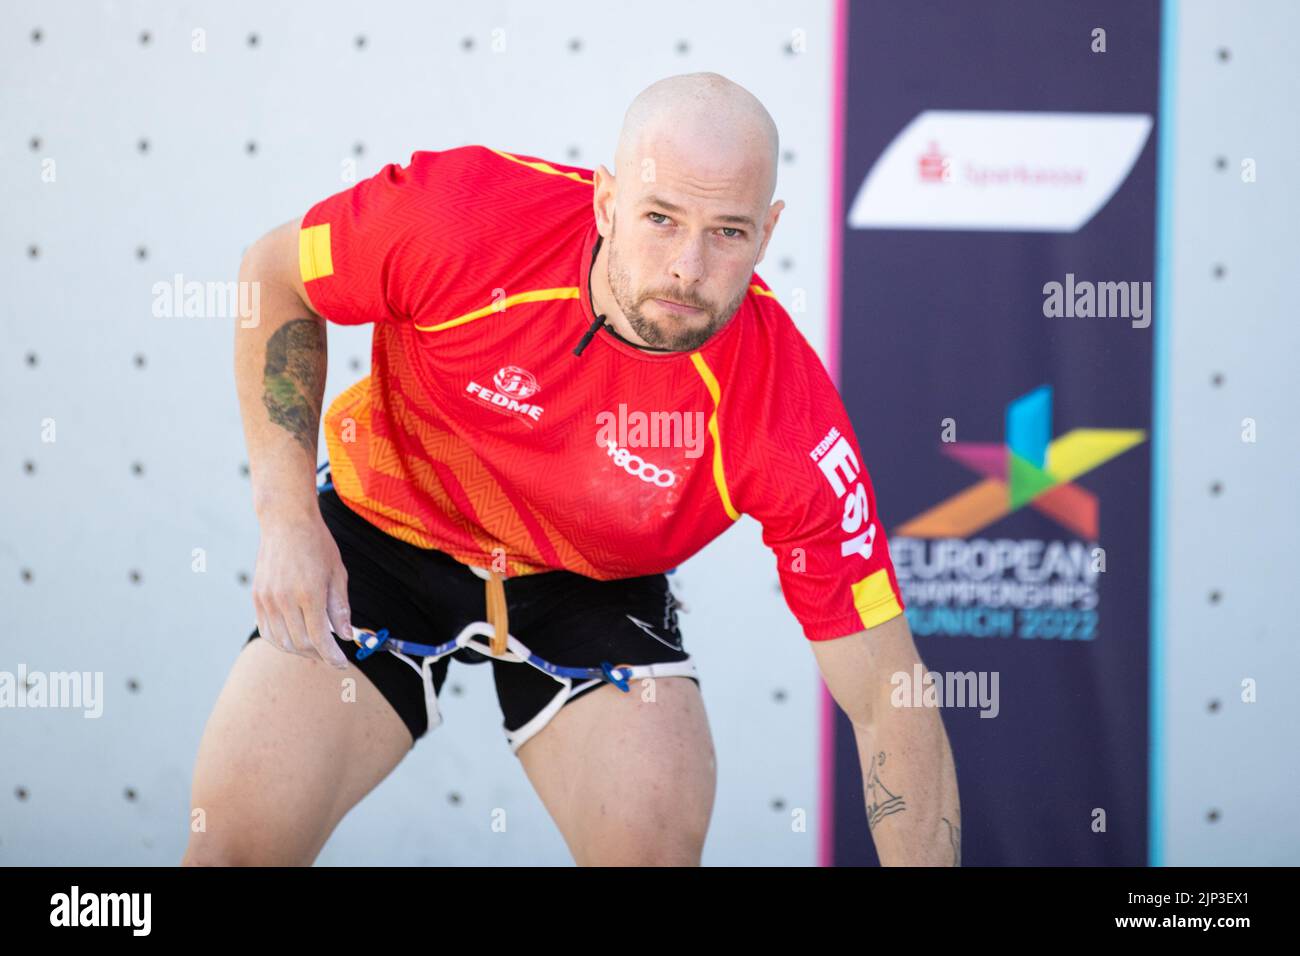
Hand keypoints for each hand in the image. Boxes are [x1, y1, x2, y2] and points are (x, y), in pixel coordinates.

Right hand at [251, 507, 352, 668]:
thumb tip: (346, 636)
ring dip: (300, 651)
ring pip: (281, 642)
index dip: (332, 657)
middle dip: (319, 655)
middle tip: (331, 655)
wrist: (286, 521)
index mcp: (309, 594)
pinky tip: (294, 639)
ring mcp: (267, 599)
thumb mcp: (337, 574)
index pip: (320, 639)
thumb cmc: (317, 544)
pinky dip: (281, 641)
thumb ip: (340, 608)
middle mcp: (284, 600)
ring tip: (315, 649)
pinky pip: (266, 630)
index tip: (342, 664)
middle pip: (300, 644)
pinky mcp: (257, 597)